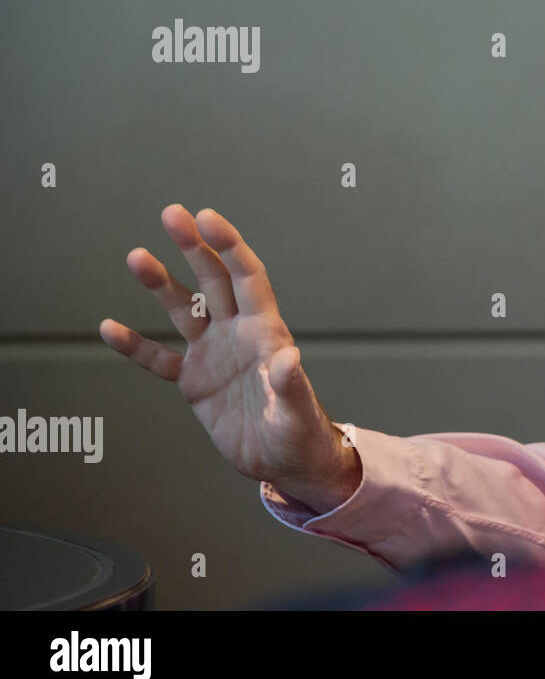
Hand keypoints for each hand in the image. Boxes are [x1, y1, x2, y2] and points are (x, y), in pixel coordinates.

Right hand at [100, 205, 354, 501]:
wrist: (285, 464)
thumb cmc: (300, 435)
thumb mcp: (296, 412)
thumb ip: (290, 385)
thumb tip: (289, 356)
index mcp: (265, 333)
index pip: (247, 278)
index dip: (229, 247)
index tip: (207, 218)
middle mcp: (238, 335)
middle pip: (213, 281)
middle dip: (194, 247)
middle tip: (171, 214)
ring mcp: (214, 355)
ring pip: (183, 310)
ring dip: (160, 284)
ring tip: (136, 256)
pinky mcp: (195, 382)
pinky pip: (160, 359)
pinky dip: (136, 345)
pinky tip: (110, 327)